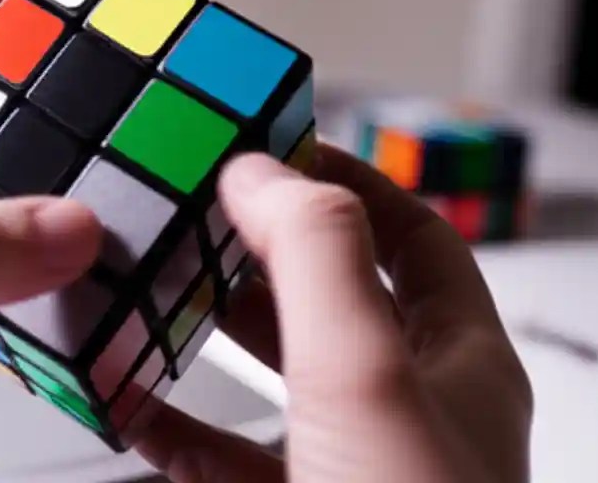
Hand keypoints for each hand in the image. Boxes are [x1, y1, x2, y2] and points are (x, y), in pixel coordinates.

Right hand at [136, 144, 532, 482]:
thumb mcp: (365, 374)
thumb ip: (316, 260)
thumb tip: (263, 173)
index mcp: (460, 365)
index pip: (417, 239)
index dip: (355, 182)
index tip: (281, 146)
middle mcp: (413, 409)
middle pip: (338, 297)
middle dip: (269, 246)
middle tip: (206, 206)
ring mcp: (354, 462)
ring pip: (283, 374)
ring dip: (222, 326)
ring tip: (168, 284)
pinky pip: (228, 454)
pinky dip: (177, 420)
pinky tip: (137, 400)